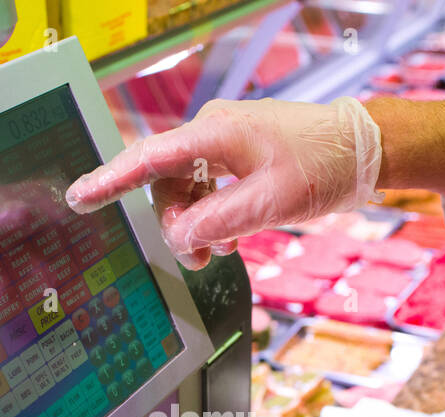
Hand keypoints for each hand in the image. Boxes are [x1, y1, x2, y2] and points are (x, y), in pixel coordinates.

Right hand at [66, 97, 382, 269]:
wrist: (364, 148)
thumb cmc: (325, 164)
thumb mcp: (270, 203)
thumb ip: (217, 221)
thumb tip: (179, 237)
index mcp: (215, 133)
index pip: (148, 158)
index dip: (110, 180)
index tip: (80, 197)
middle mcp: (213, 132)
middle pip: (166, 184)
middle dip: (177, 225)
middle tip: (203, 257)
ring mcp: (224, 142)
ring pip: (187, 191)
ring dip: (198, 225)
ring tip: (224, 249)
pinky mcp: (237, 156)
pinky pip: (208, 188)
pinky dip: (214, 216)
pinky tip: (233, 235)